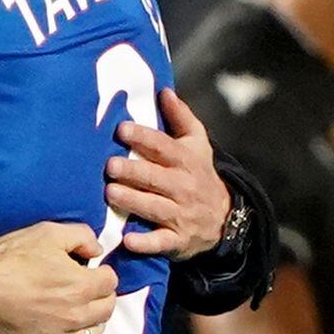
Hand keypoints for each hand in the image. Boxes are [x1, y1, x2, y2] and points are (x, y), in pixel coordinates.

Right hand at [0, 217, 118, 333]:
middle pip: (106, 309)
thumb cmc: (7, 259)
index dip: (100, 273)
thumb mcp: (46, 232)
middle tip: (83, 289)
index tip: (87, 270)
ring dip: (92, 322)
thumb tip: (97, 252)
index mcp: (81, 286)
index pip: (110, 282)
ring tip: (78, 313)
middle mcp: (76, 316)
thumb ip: (81, 237)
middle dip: (100, 296)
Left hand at [105, 84, 230, 257]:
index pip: (164, 146)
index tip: (122, 129)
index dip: (143, 137)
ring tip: (110, 192)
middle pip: (156, 177)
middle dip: (133, 170)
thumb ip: (181, 118)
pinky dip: (145, 243)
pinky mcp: (177, 240)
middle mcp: (184, 187)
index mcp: (187, 161)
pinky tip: (128, 240)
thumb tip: (164, 90)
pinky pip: (160, 242)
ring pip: (155, 207)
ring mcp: (181, 214)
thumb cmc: (201, 175)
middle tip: (109, 165)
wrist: (224, 219)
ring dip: (133, 200)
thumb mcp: (198, 144)